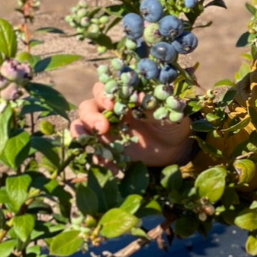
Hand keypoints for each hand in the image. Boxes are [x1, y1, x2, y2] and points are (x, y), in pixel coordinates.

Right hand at [69, 82, 193, 167]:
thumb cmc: (171, 123)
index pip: (103, 90)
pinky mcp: (107, 150)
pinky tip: (112, 166)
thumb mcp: (166, 113)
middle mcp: (109, 112)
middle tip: (103, 127)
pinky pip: (95, 153)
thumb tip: (139, 97)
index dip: (103, 95)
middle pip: (87, 108)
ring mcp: (106, 131)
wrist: (176, 148)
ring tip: (86, 142)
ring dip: (80, 133)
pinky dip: (99, 159)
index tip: (111, 104)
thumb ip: (152, 106)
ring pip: (82, 128)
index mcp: (122, 98)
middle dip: (91, 116)